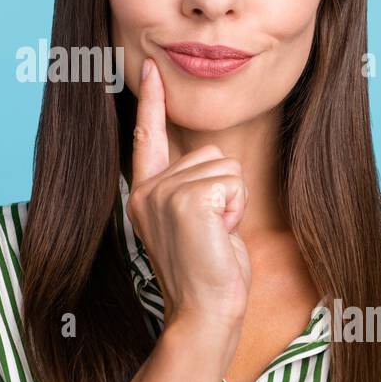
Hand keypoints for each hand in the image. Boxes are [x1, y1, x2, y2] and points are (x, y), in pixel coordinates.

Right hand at [126, 56, 251, 333]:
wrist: (203, 314)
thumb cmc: (207, 274)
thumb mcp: (193, 224)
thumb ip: (192, 189)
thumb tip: (213, 161)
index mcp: (144, 194)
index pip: (147, 137)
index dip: (151, 101)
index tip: (149, 67)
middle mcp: (147, 191)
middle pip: (209, 153)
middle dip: (225, 190)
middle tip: (211, 233)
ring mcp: (163, 194)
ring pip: (224, 166)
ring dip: (232, 202)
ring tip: (214, 237)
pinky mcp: (187, 200)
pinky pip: (233, 181)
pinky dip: (236, 209)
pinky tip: (219, 236)